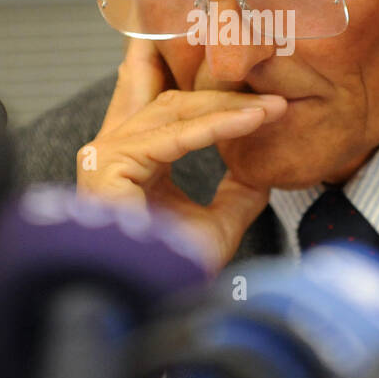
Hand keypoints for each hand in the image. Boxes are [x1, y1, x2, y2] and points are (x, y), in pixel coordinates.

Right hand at [77, 38, 286, 272]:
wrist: (150, 304)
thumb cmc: (170, 271)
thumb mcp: (215, 226)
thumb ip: (235, 196)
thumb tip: (263, 176)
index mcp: (127, 162)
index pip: (159, 106)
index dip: (202, 89)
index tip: (233, 72)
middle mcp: (110, 152)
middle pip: (170, 102)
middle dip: (220, 90)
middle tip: (267, 87)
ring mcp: (106, 156)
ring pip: (176, 111)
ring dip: (229, 105)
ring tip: (272, 106)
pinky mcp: (111, 165)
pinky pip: (176, 136)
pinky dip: (219, 126)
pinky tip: (255, 119)